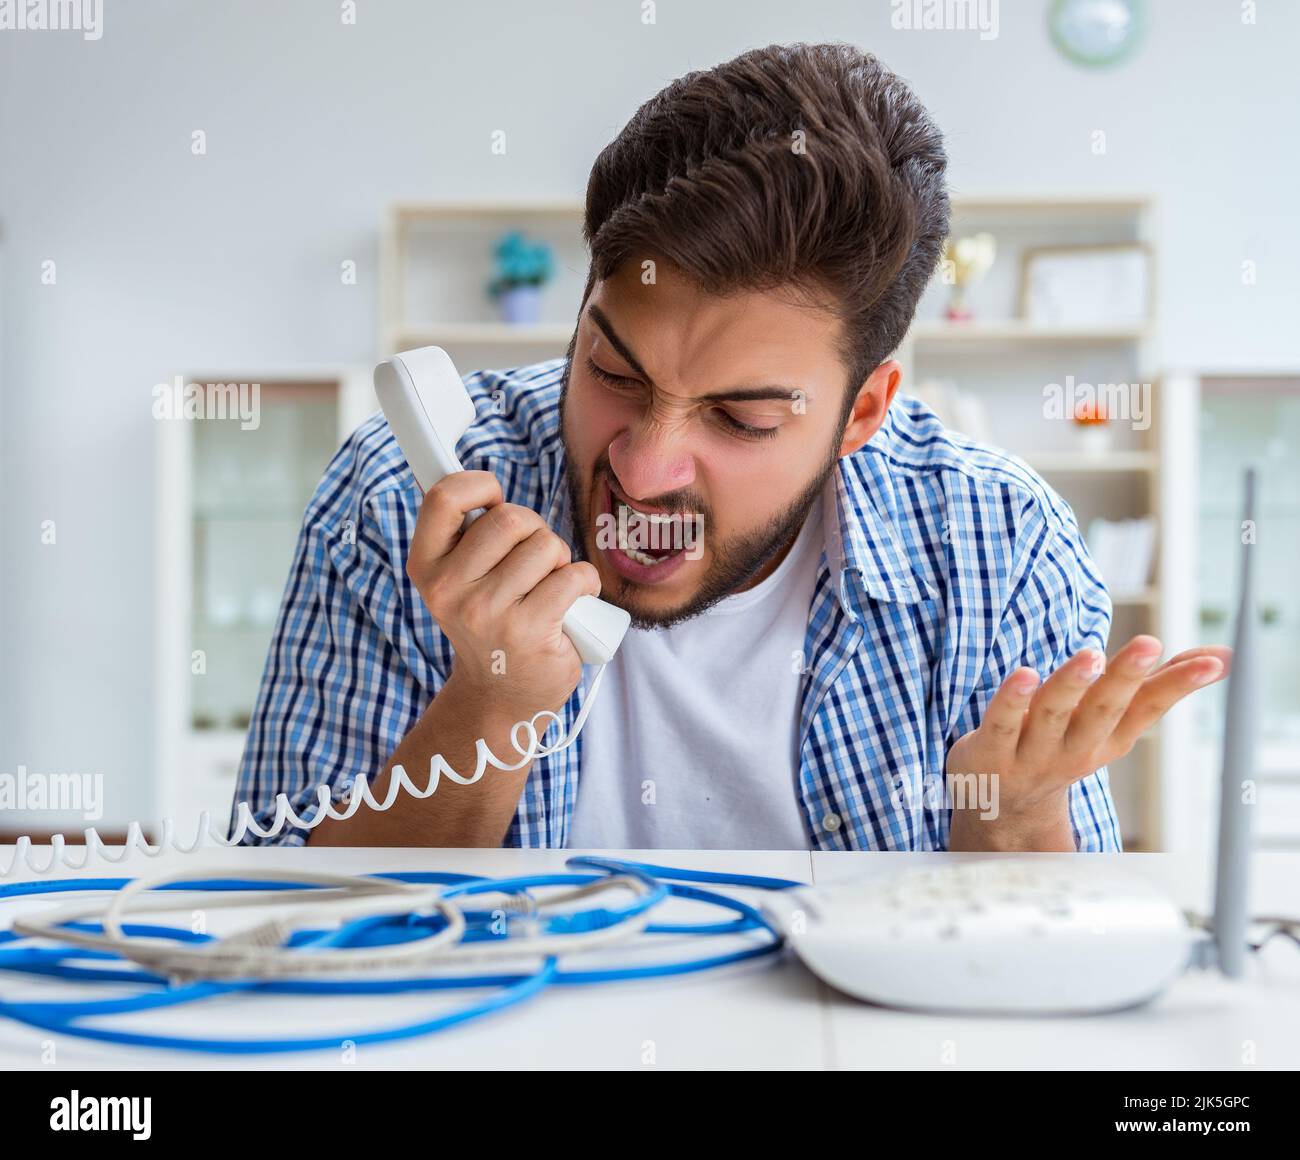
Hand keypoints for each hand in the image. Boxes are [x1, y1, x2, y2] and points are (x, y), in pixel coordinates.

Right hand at [406, 470, 601, 719]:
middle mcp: (449, 590)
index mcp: (426, 567)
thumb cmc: (491, 622)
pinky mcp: (528, 630)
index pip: (443, 497)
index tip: (496, 501)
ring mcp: (488, 612)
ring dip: (559, 560)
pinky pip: (574, 576)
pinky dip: (585, 582)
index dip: (480, 486)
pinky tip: (574, 602)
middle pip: (511, 518)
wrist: (502, 693)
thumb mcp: (460, 580)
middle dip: (535, 531)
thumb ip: (465, 534)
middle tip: (532, 561)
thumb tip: (484, 484)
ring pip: (546, 545)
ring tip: (548, 587)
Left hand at [946, 635, 1230, 849]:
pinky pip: (1003, 723)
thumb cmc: (1061, 747)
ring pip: (1053, 715)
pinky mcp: (989, 752)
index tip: (1211, 663)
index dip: (1176, 685)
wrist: (1002, 809)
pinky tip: (1023, 674)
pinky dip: (1013, 700)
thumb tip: (1221, 655)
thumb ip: (1156, 688)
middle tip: (1149, 645)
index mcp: (1107, 740)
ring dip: (1072, 684)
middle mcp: (1075, 749)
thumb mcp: (1111, 724)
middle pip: (1103, 710)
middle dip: (1126, 678)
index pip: (1145, 708)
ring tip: (1091, 655)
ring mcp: (1031, 754)